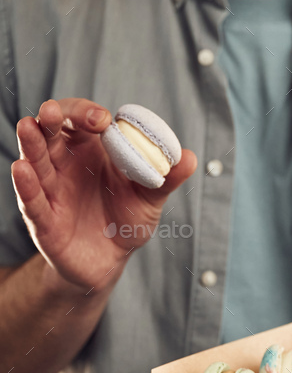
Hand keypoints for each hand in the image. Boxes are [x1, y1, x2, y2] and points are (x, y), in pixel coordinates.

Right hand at [11, 98, 196, 290]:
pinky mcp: (43, 221)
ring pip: (36, 161)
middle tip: (52, 111)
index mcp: (90, 151)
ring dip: (31, 143)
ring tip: (28, 126)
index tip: (103, 119)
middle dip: (50, 119)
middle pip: (51, 133)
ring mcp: (51, 191)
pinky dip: (27, 185)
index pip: (80, 120)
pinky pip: (32, 201)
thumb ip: (167, 178)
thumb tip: (189, 157)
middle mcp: (65, 165)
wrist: (111, 262)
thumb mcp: (151, 198)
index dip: (86, 113)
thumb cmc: (126, 219)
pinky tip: (21, 169)